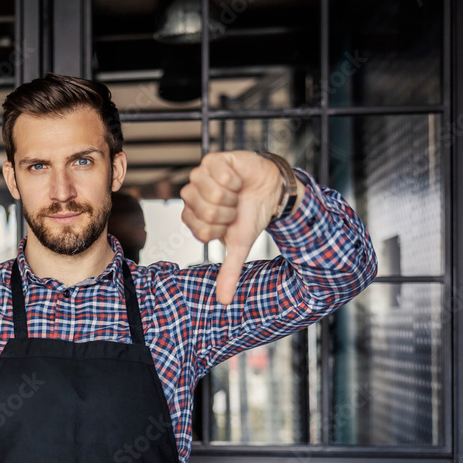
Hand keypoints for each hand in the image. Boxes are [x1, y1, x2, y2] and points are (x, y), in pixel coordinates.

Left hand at [180, 151, 302, 305]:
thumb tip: (224, 301)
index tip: (230, 222)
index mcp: (193, 218)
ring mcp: (199, 177)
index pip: (201, 230)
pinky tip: (237, 178)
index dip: (222, 228)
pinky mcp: (212, 160)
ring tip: (236, 192)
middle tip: (235, 206)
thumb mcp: (240, 245)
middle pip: (206, 212)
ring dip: (233, 195)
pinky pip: (220, 173)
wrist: (270, 190)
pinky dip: (235, 178)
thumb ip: (229, 272)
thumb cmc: (250, 215)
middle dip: (228, 212)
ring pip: (213, 193)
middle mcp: (191, 197)